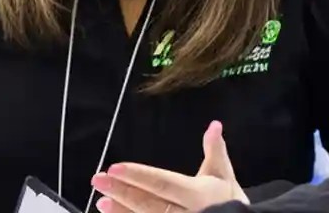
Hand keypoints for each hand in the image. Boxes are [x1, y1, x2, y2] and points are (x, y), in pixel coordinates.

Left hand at [91, 121, 249, 212]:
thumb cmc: (230, 201)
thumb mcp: (224, 175)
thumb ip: (215, 150)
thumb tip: (214, 124)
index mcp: (196, 194)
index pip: (162, 183)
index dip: (138, 176)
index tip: (114, 167)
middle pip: (149, 203)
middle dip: (122, 192)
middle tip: (98, 180)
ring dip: (122, 212)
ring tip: (101, 202)